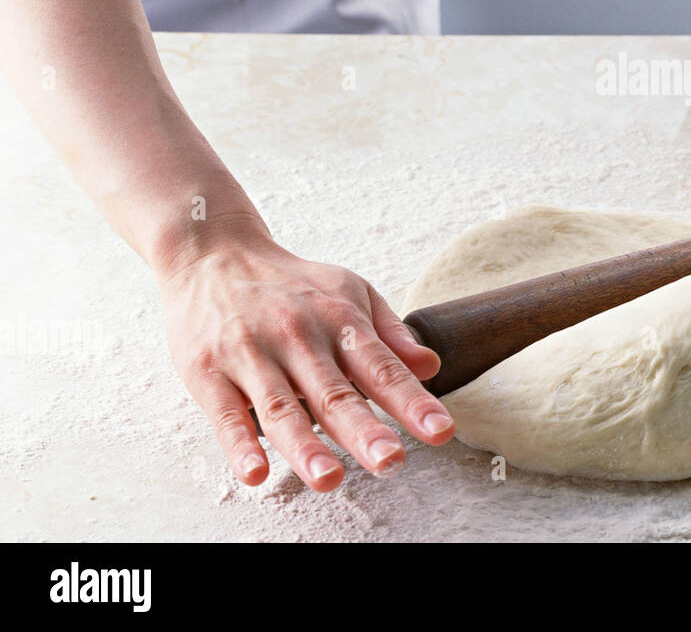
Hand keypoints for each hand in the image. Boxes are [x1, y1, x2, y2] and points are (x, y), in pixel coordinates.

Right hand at [157, 215, 454, 490]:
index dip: (412, 401)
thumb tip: (431, 367)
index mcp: (340, 320)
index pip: (382, 367)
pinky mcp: (208, 371)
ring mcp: (252, 354)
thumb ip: (389, 334)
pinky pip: (226, 413)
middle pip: (335, 393)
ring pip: (281, 408)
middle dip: (364, 430)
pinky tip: (255, 472)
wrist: (212, 253)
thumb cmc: (291, 283)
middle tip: (392, 462)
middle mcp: (299, 337)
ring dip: (305, 446)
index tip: (440, 430)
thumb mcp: (349, 292)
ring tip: (329, 479)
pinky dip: (239, 444)